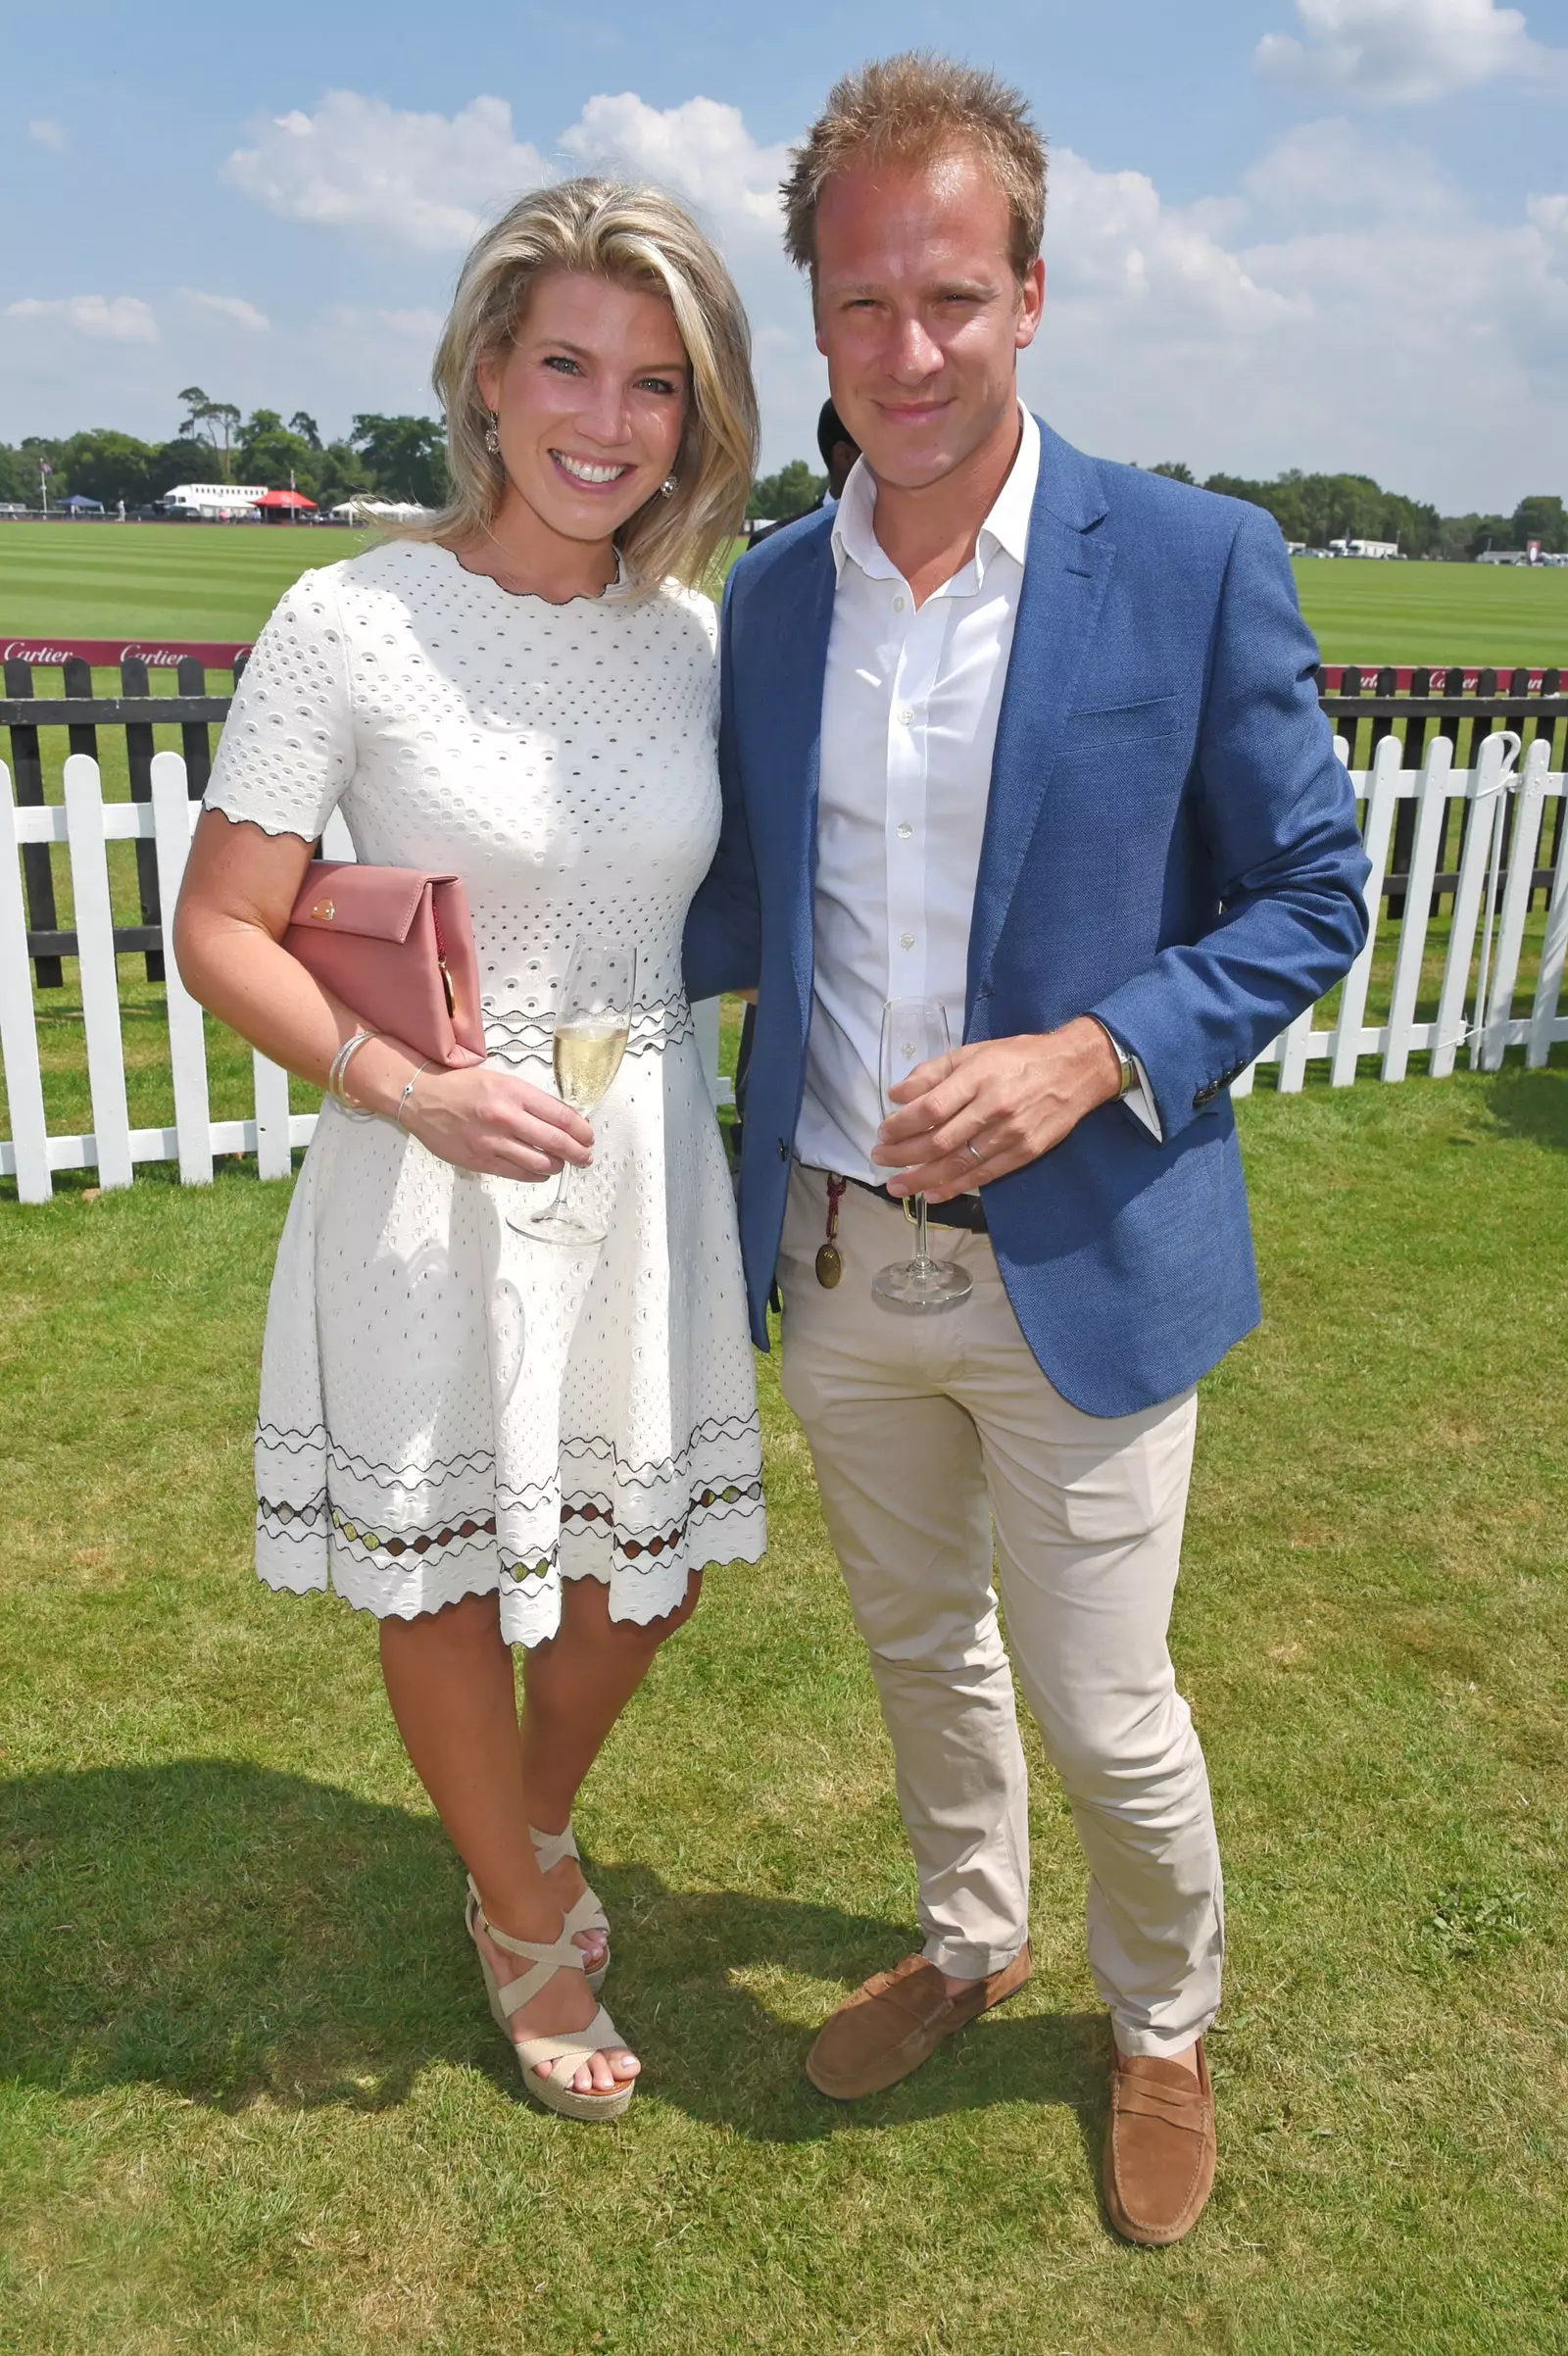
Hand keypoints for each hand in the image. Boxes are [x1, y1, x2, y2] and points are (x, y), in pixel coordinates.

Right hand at [402, 1062, 594, 1181]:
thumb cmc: (460, 1087)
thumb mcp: (500, 1080)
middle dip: (578, 1153)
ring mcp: (492, 1142)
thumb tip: (559, 1119)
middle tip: (585, 1156)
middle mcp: (505, 1117)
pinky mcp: (480, 1161)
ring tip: (561, 1164)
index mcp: (513, 1092)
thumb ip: (529, 1100)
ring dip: (558, 1166)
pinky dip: (535, 1175)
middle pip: (556, 1142)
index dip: (582, 1130)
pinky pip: (518, 1173)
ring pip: (540, 1163)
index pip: (561, 1115)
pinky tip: (540, 1171)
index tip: (588, 1136)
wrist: (421, 1097)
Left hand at [871, 1017, 1121, 1201]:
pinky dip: (954, 1187)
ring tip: (896, 1186)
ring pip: (957, 1163)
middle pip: (938, 1140)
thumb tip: (897, 1094)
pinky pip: (983, 1176)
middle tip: (880, 1158)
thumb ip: (934, 1071)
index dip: (902, 1125)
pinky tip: (932, 1193)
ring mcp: (1010, 1134)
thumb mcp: (975, 1052)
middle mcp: (993, 1107)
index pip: (931, 1108)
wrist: (1075, 1071)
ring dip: (921, 1178)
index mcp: (979, 1077)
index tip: (883, 1132)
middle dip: (903, 1154)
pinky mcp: (1024, 1153)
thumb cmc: (1020, 1058)